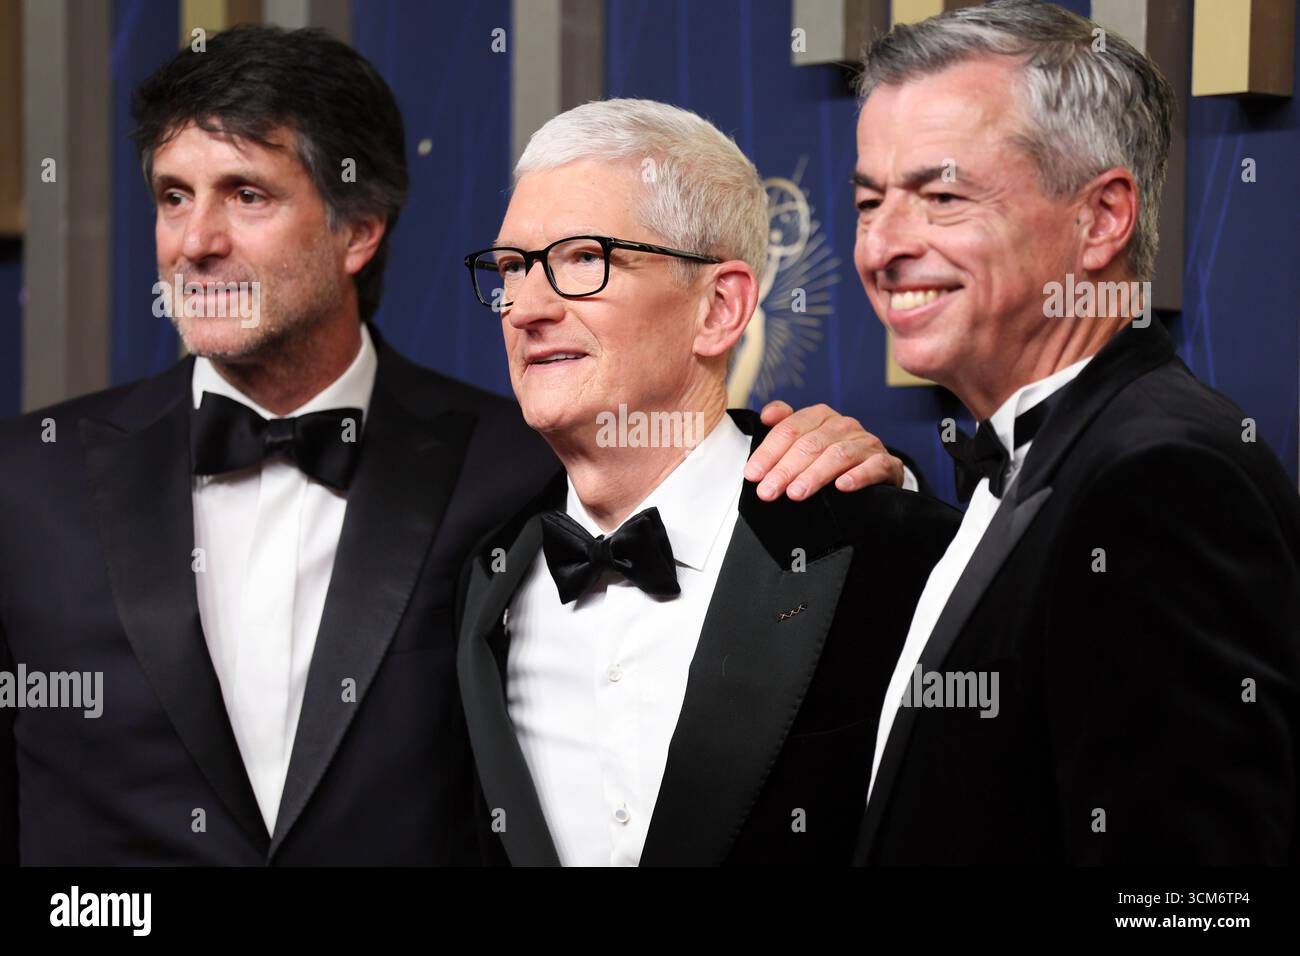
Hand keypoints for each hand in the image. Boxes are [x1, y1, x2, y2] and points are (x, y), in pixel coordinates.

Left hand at [743, 400, 903, 500]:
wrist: (874, 471)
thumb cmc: (831, 456)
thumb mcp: (806, 439)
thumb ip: (784, 426)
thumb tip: (766, 416)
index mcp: (821, 416)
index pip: (789, 430)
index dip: (768, 453)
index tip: (753, 474)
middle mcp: (844, 426)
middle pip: (810, 444)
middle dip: (785, 470)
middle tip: (768, 491)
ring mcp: (867, 443)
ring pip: (838, 455)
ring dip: (814, 475)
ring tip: (796, 493)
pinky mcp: (887, 463)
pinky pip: (874, 467)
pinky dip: (857, 476)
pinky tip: (842, 487)